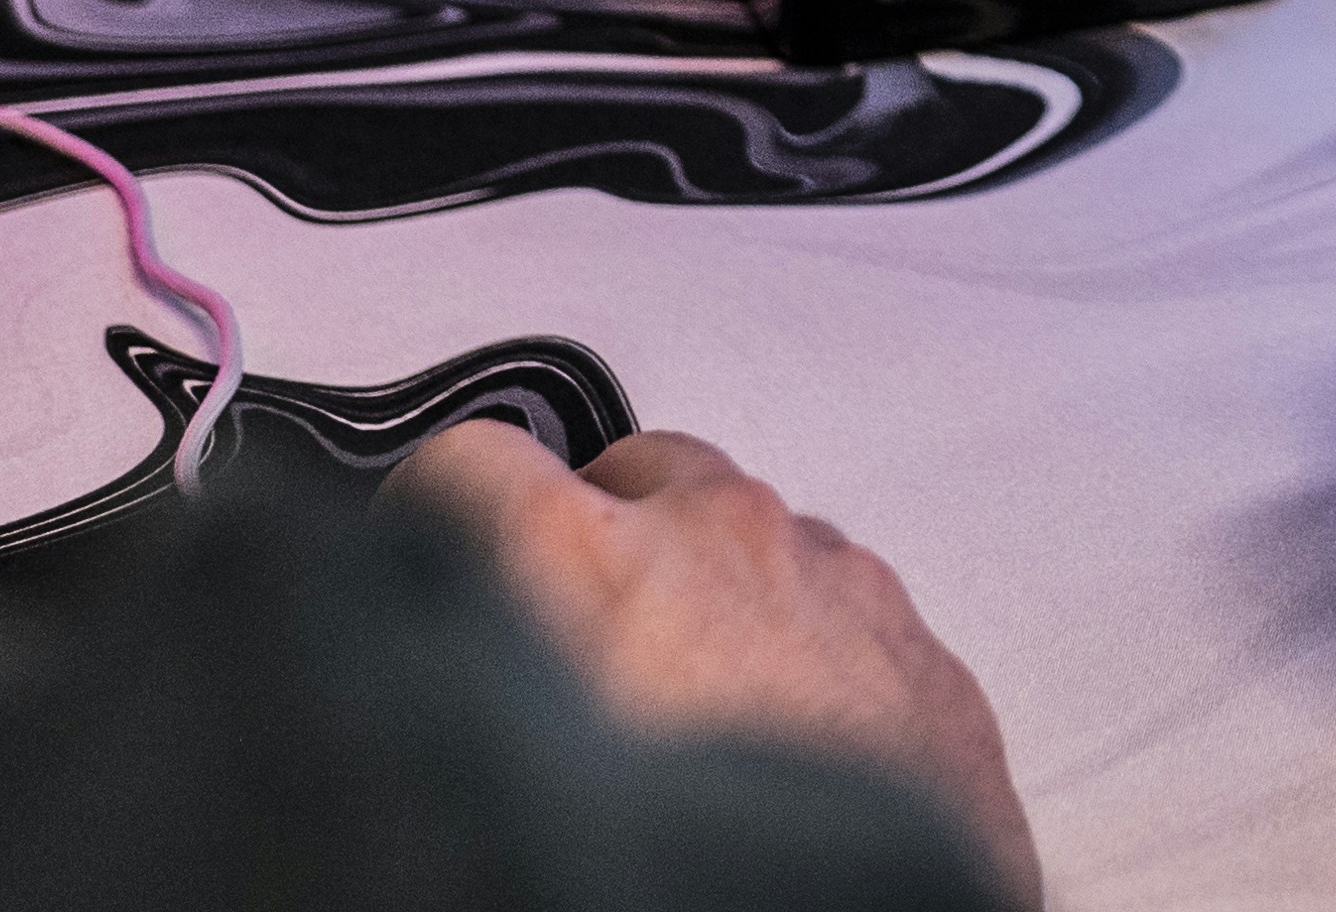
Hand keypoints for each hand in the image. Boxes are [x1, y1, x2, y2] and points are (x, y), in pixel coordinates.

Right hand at [388, 416, 1040, 904]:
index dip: (433, 509)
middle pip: (630, 470)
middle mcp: (718, 535)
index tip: (423, 541)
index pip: (468, 465)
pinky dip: (798, 642)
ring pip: (746, 530)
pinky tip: (774, 734)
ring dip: (707, 588)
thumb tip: (441, 696)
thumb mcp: (526, 763)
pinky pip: (834, 597)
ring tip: (682, 704)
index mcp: (589, 562)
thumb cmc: (704, 875)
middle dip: (595, 536)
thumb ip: (477, 697)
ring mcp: (830, 573)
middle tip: (570, 636)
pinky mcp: (912, 632)